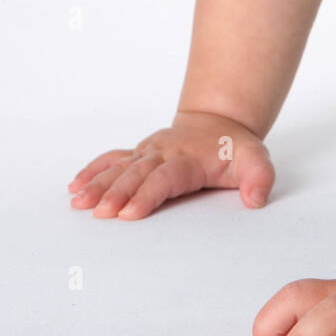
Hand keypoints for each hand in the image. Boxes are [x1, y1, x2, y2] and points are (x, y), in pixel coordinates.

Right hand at [67, 111, 274, 217]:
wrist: (219, 122)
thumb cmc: (236, 149)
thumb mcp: (257, 160)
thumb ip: (259, 178)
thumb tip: (256, 199)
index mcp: (189, 159)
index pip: (165, 178)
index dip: (147, 195)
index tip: (129, 213)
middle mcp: (164, 153)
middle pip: (137, 174)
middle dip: (117, 193)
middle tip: (99, 213)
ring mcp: (148, 152)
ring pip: (120, 167)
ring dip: (98, 183)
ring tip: (78, 201)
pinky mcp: (139, 153)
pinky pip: (113, 159)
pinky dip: (94, 170)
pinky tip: (76, 185)